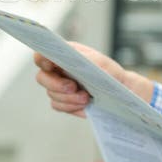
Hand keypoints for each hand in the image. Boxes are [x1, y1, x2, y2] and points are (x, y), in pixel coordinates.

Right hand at [34, 42, 153, 117]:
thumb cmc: (109, 72)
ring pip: (51, 94)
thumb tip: (68, 57)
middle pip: (42, 78)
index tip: (51, 65)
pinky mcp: (63, 102)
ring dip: (68, 98)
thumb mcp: (99, 62)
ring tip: (86, 98)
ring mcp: (58, 87)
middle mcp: (57, 71)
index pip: (42, 55)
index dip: (41, 59)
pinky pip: (58, 106)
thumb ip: (82, 58)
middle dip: (56, 84)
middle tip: (73, 87)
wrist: (119, 92)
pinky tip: (85, 105)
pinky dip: (71, 106)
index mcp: (64, 55)